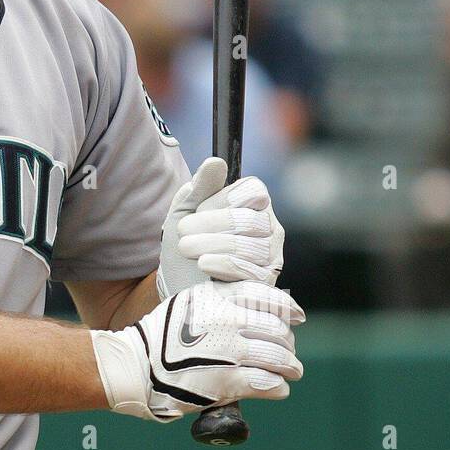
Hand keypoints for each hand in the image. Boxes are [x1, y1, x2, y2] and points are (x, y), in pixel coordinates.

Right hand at [90, 280, 303, 422]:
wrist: (135, 367)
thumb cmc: (159, 336)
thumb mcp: (186, 303)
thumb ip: (216, 301)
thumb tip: (249, 306)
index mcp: (215, 297)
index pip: (265, 296)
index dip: (286, 307)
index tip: (297, 316)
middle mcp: (226, 320)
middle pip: (276, 328)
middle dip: (287, 341)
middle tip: (289, 350)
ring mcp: (229, 351)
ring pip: (277, 356)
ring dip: (290, 366)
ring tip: (293, 371)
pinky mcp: (228, 381)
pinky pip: (267, 383)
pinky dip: (277, 387)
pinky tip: (279, 389)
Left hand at [158, 157, 283, 293]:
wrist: (178, 288)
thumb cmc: (186, 246)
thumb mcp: (184, 212)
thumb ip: (200, 186)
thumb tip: (215, 162)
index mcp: (253, 205)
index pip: (254, 190)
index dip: (222, 200)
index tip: (199, 209)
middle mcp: (270, 228)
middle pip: (248, 218)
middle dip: (208, 224)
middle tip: (184, 233)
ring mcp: (271, 257)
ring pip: (248, 244)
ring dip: (208, 244)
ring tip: (187, 249)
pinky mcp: (265, 283)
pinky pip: (248, 269)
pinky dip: (220, 263)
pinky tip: (204, 265)